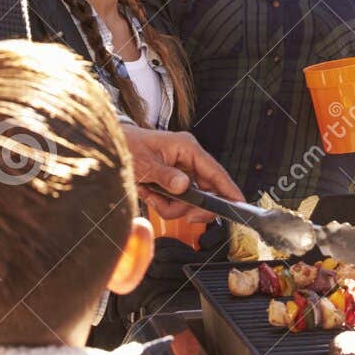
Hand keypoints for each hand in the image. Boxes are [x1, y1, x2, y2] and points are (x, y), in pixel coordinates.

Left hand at [121, 125, 241, 220]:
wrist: (115, 144)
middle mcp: (189, 158)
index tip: (239, 204)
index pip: (215, 172)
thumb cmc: (129, 145)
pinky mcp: (175, 179)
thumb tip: (184, 186)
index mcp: (187, 148)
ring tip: (150, 195)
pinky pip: (178, 200)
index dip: (229, 189)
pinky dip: (164, 203)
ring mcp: (182, 169)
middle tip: (175, 211)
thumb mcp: (145, 163)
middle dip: (188, 205)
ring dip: (170, 205)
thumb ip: (165, 176)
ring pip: (190, 199)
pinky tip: (150, 193)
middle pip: (205, 191)